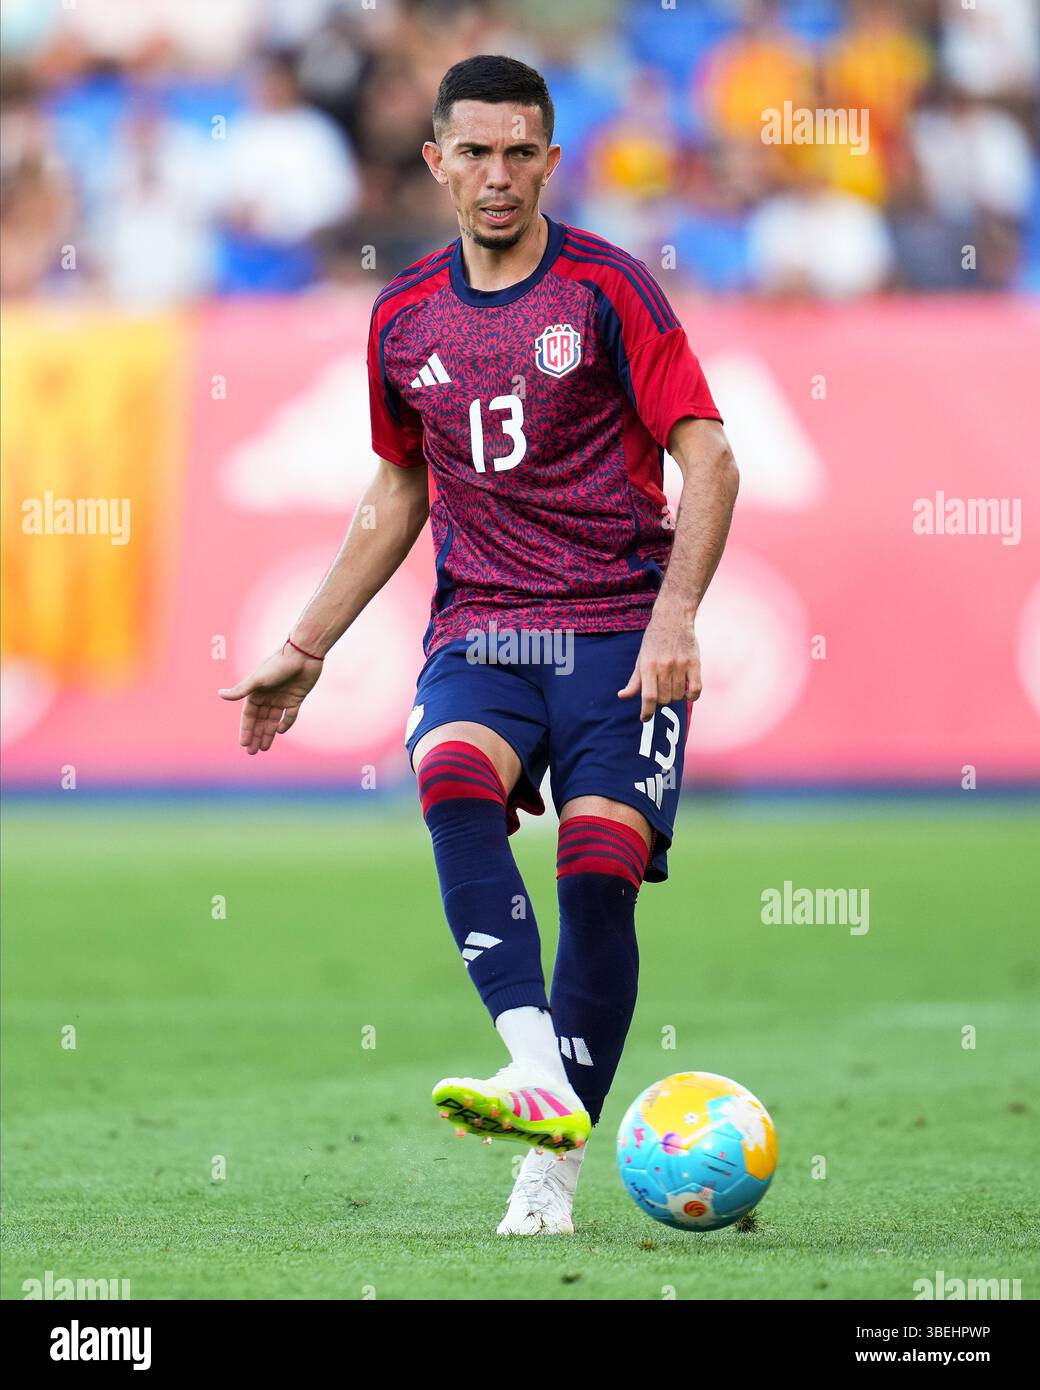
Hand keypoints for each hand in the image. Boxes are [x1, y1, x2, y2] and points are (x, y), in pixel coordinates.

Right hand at [218, 646, 323, 753]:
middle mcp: (268, 696)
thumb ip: (241, 690)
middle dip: (255, 736)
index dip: (246, 729)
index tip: (244, 744)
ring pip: (273, 720)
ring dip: (268, 733)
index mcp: (256, 692)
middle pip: (259, 720)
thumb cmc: (279, 664)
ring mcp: (282, 698)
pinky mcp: (297, 698)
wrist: (303, 654)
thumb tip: (220, 694)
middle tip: (252, 752)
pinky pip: (290, 715)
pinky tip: (280, 731)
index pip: (248, 715)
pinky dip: (285, 723)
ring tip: (263, 748)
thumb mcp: (258, 679)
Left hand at [617, 600, 701, 721]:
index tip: (645, 719)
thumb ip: (634, 681)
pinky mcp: (695, 663)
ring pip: (679, 695)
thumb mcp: (641, 659)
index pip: (648, 697)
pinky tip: (687, 692)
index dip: (646, 712)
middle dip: (661, 701)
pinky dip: (692, 696)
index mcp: (648, 666)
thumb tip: (622, 697)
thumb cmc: (654, 640)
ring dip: (675, 697)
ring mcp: (681, 665)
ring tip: (673, 687)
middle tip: (661, 693)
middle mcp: (664, 666)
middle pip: (664, 699)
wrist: (673, 618)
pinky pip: (696, 690)